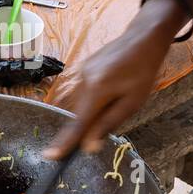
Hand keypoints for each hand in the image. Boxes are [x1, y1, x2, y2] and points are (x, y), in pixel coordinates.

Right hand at [44, 21, 173, 158]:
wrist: (143, 37)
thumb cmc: (143, 71)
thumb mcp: (133, 102)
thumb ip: (109, 124)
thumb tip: (88, 146)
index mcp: (96, 90)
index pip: (77, 124)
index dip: (64, 142)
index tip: (49, 156)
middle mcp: (83, 81)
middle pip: (78, 114)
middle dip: (88, 124)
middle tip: (113, 113)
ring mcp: (80, 72)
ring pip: (80, 103)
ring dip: (92, 111)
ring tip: (118, 97)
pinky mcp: (83, 67)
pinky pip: (82, 91)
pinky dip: (92, 99)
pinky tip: (112, 89)